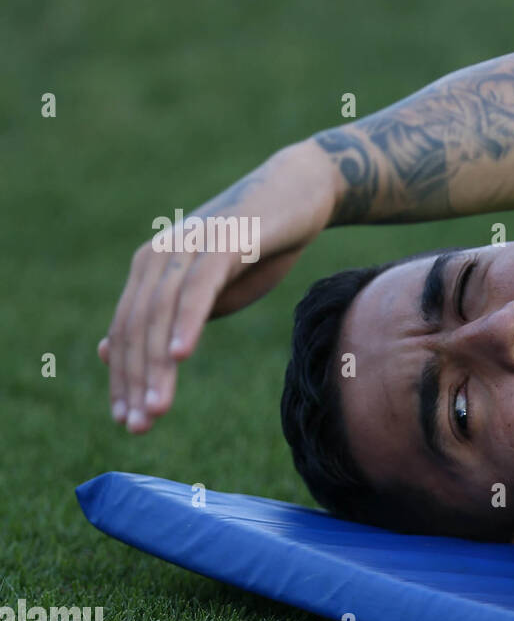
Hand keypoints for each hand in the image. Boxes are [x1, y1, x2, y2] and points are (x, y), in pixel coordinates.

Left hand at [101, 140, 334, 432]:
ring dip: (156, 365)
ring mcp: (188, 247)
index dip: (125, 380)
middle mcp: (157, 257)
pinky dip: (186, 322)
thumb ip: (166, 319)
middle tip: (139, 426)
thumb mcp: (208, 292)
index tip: (129, 423)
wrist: (299, 194)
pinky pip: (197, 288)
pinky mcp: (222, 242)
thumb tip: (107, 352)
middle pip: (136, 328)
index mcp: (149, 271)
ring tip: (158, 408)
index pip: (126, 334)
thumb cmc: (257, 248)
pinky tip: (181, 355)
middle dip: (135, 381)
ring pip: (160, 314)